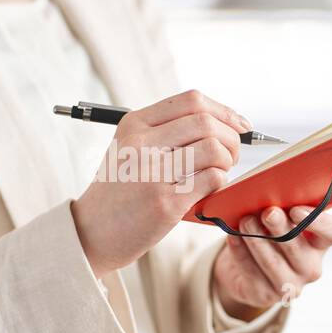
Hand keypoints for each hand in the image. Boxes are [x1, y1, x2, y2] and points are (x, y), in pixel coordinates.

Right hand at [71, 89, 251, 276]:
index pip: (192, 101)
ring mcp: (152, 173)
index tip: (240, 125)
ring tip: (219, 173)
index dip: (224, 111)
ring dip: (227, 162)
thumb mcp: (129, 148)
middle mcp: (141, 143)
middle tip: (232, 154)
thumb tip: (223, 122)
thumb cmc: (119, 190)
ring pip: (214, 149)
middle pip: (207, 122)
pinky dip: (220, 182)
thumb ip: (165, 131)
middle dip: (231, 138)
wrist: (91, 232)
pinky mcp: (164, 202)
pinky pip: (212, 179)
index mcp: (134, 124)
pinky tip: (209, 189)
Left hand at [212, 205, 331, 320]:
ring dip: (257, 239)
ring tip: (246, 221)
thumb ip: (283, 208)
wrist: (247, 268)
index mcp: (321, 243)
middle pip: (298, 248)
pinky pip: (251, 271)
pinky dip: (241, 251)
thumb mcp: (281, 219)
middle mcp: (311, 266)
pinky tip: (233, 236)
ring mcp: (290, 284)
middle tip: (267, 212)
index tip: (296, 210)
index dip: (319, 222)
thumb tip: (269, 193)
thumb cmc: (268, 234)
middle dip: (281, 228)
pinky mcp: (266, 294)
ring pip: (273, 262)